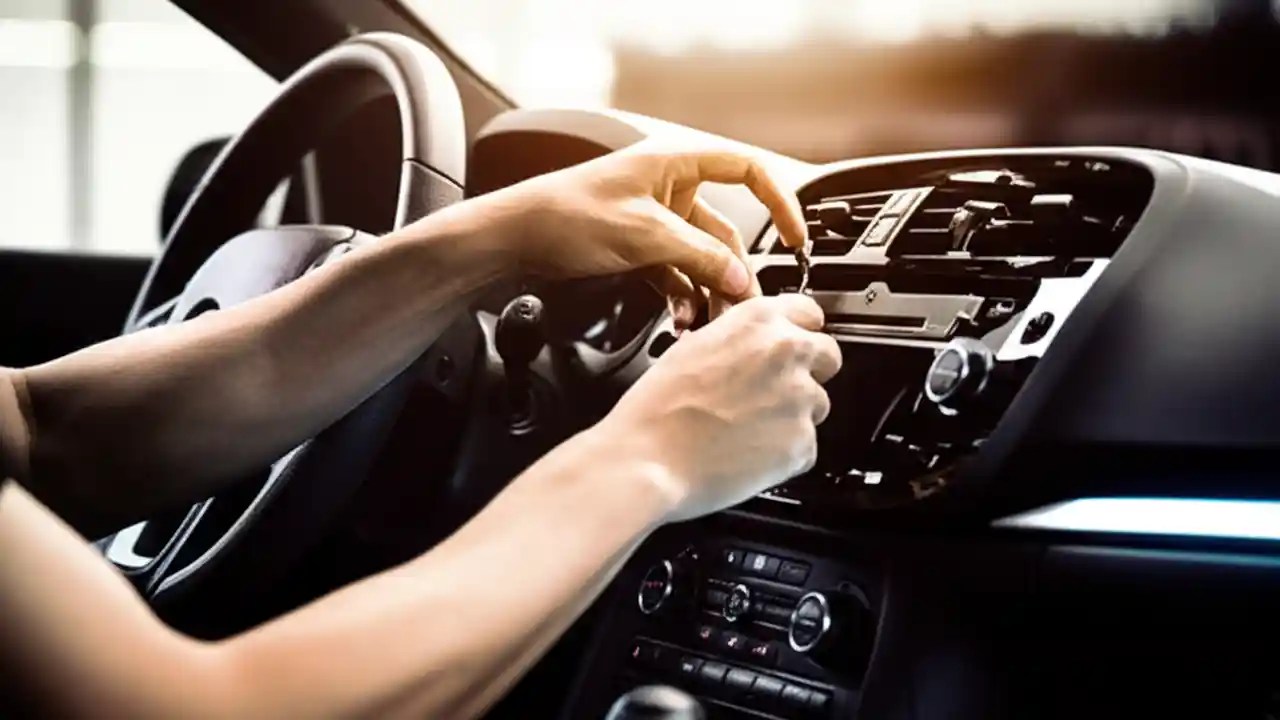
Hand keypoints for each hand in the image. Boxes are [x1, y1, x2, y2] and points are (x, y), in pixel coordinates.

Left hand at [477, 141, 807, 328]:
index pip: (749, 171)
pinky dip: (683, 295)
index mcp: (677, 162)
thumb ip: (701, 258)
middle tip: (745, 308)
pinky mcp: (638, 246)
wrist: (514, 238)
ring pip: (701, 257)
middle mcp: (671, 186)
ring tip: (713, 323)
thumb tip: (743, 281)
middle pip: (726, 229)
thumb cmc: (567, 216)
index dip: (780, 203)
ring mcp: (655, 218)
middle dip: (735, 270)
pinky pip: (676, 271)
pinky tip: (683, 320)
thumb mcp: (645, 236)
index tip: (795, 239)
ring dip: (709, 290)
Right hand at [591, 294, 840, 522]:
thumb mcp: (693, 346)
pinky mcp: (803, 443)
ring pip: (818, 404)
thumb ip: (737, 338)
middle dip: (807, 374)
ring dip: (794, 416)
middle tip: (771, 394)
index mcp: (759, 320)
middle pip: (828, 357)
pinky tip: (749, 453)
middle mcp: (788, 352)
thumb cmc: (657, 408)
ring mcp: (801, 398)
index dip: (799, 333)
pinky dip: (785, 454)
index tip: (791, 347)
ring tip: (749, 429)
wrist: (647, 459)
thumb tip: (751, 346)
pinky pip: (807, 446)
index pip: (811, 314)